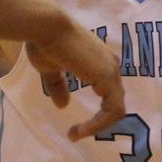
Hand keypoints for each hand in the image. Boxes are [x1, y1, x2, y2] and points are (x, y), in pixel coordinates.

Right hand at [26, 21, 125, 139]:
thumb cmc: (45, 42)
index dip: (97, 113)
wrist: (46, 27)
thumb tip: (63, 105)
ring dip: (98, 126)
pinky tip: (80, 130)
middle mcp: (110, 65)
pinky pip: (113, 110)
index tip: (75, 127)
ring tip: (76, 134)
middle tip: (77, 133)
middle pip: (115, 102)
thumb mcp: (51, 69)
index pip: (108, 93)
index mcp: (99, 60)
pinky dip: (98, 124)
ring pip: (116, 109)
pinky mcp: (107, 78)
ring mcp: (111, 71)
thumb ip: (59, 86)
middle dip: (99, 122)